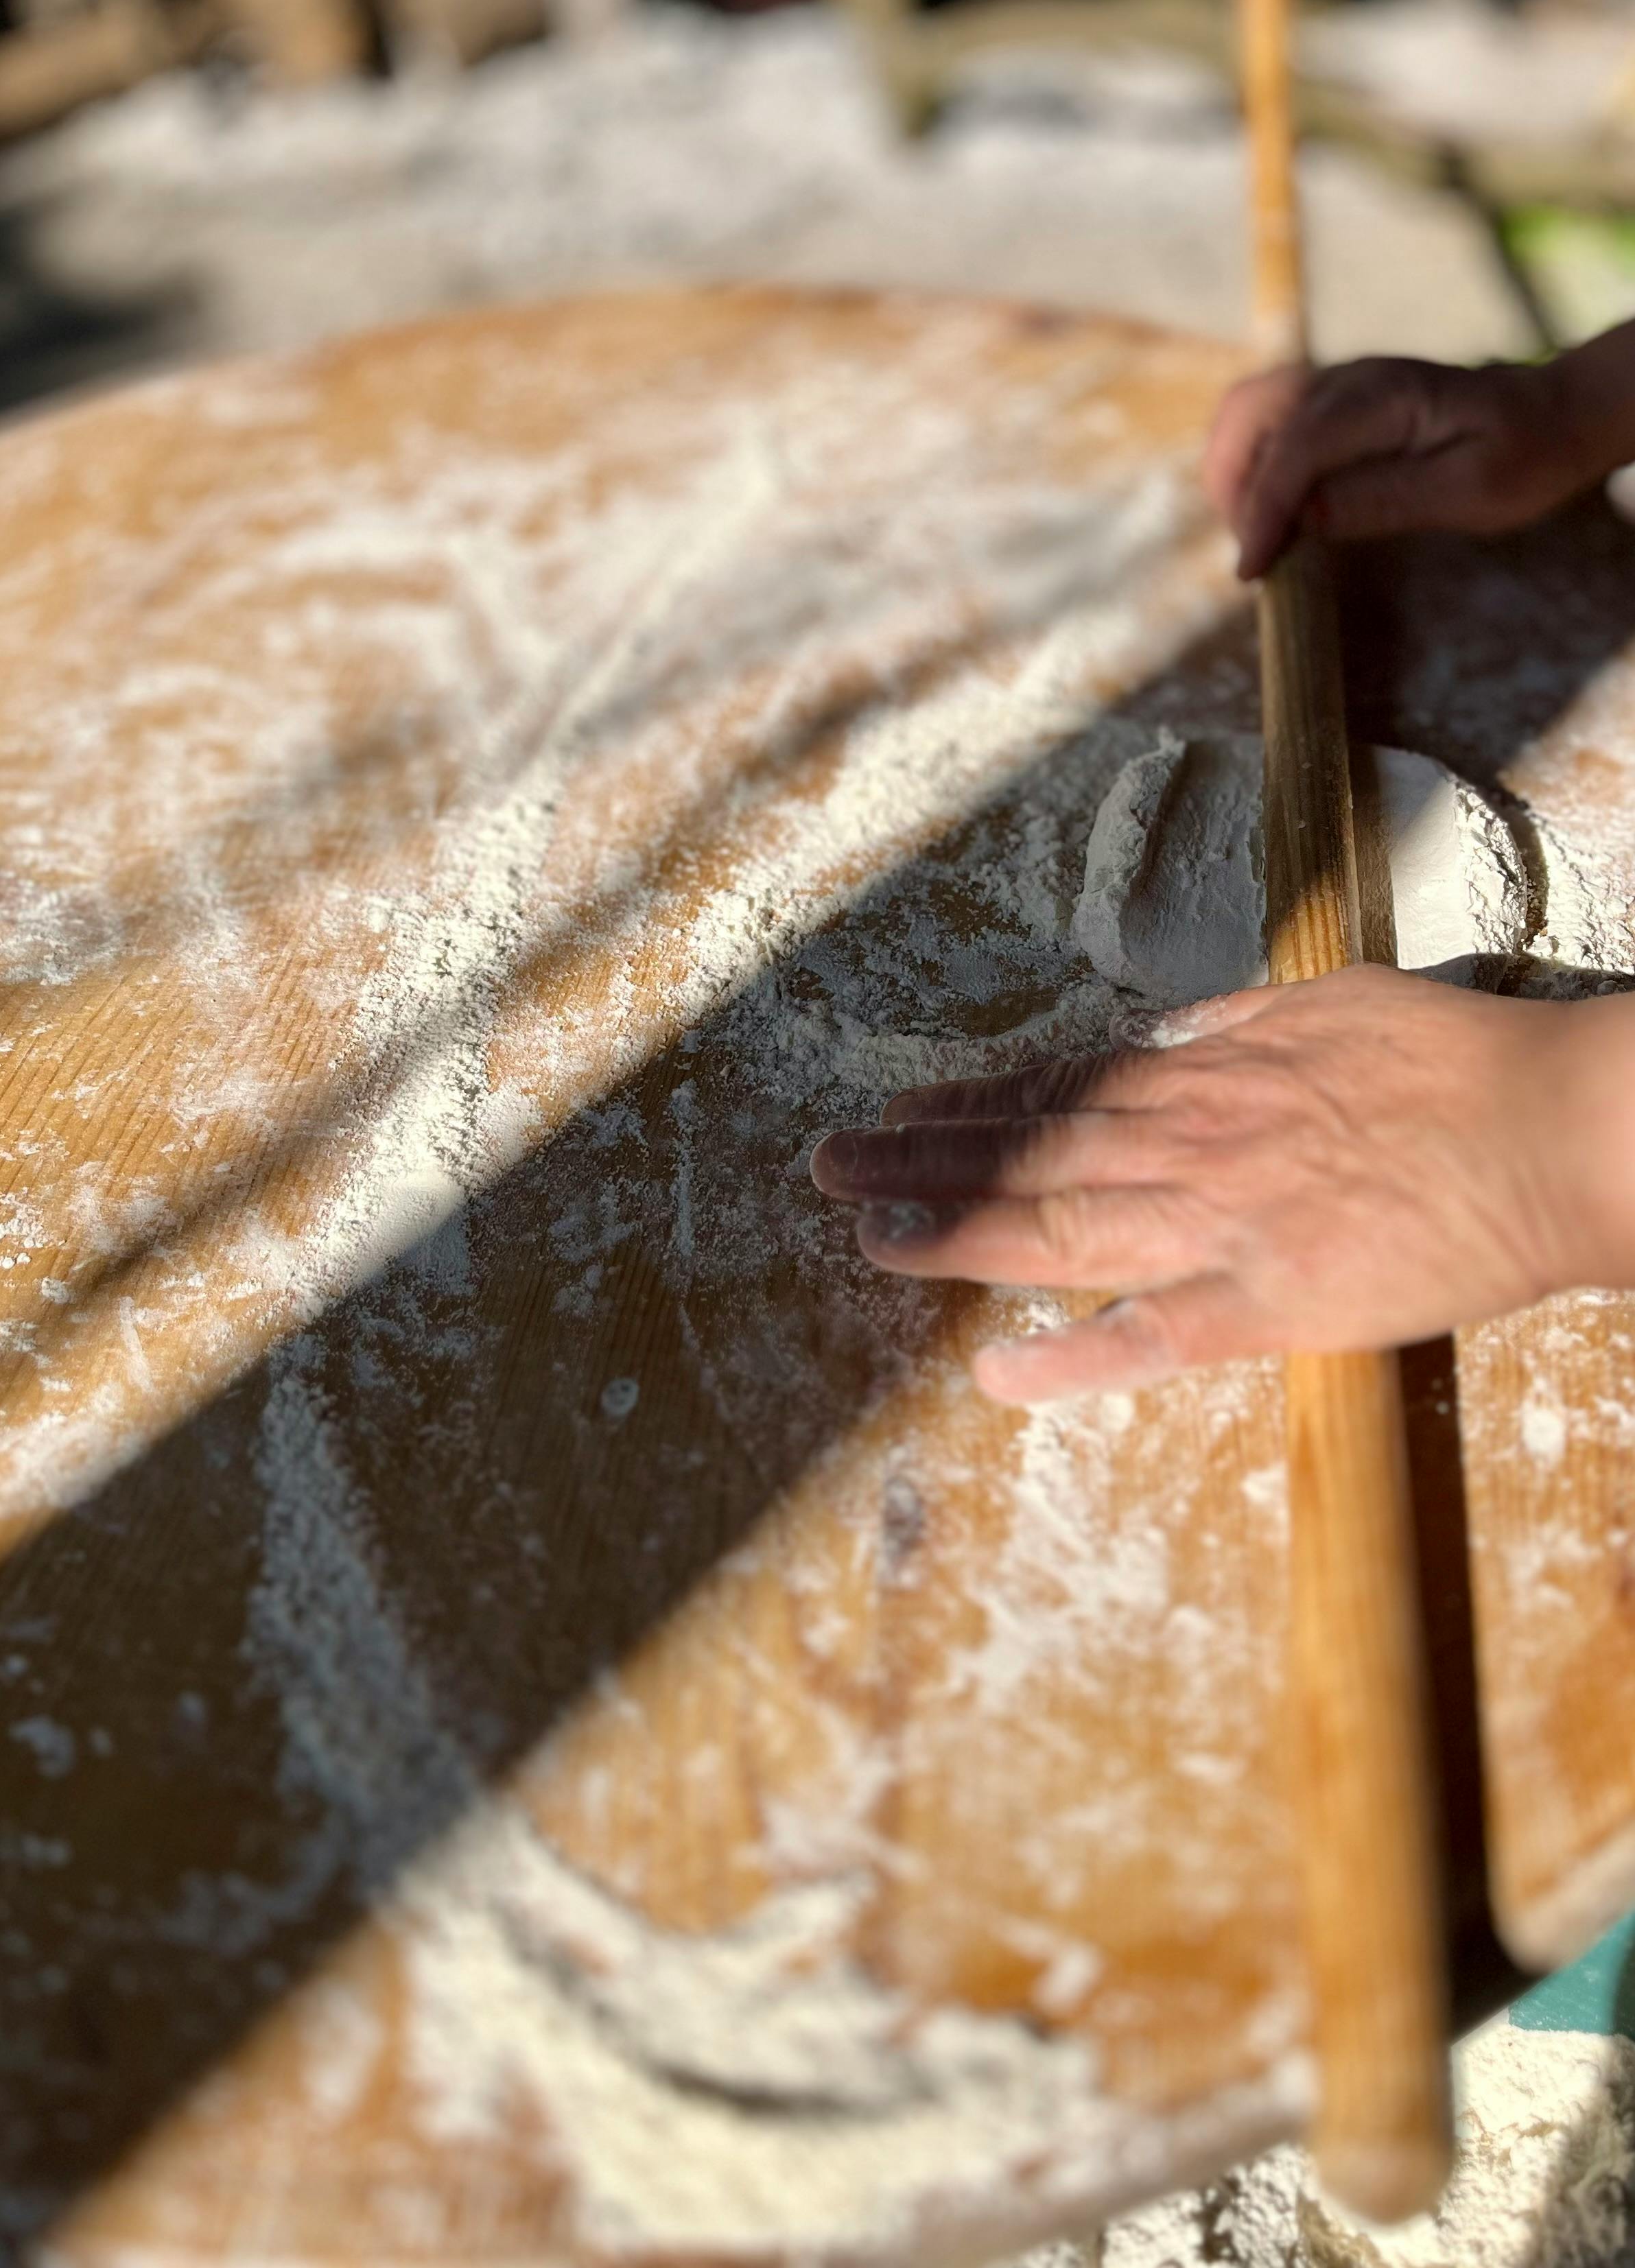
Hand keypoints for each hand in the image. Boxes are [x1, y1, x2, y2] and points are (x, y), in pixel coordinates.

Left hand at [811, 971, 1634, 1401]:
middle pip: (1029, 1153)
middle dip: (920, 1159)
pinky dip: (1069, 1353)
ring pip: (1058, 1227)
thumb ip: (1239, 1024)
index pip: (1056, 1091)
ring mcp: (1221, 1225)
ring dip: (953, 1231)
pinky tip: (994, 1371)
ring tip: (863, 1233)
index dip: (967, 1105)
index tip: (894, 1108)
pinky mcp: (1269, 1304)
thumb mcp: (1330, 1004)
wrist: (1548, 1134)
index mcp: (1206, 1076)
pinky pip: (1152, 1336)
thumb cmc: (1453, 1063)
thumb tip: (1166, 1031)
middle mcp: (1190, 1144)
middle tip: (827, 1165)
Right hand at [1204, 355, 1601, 578]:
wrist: (1554, 416)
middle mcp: (1353, 377)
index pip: (1299, 446)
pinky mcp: (1337, 398)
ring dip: (1235, 469)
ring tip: (1255, 533)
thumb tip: (1301, 519)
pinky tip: (1275, 511)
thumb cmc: (1524, 458)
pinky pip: (1271, 418)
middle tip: (1252, 553)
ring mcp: (1341, 381)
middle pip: (1250, 409)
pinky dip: (1254, 462)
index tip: (1251, 571)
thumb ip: (1384, 500)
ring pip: (1250, 409)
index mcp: (1390, 397)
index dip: (1265, 509)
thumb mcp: (1472, 493)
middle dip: (1233, 483)